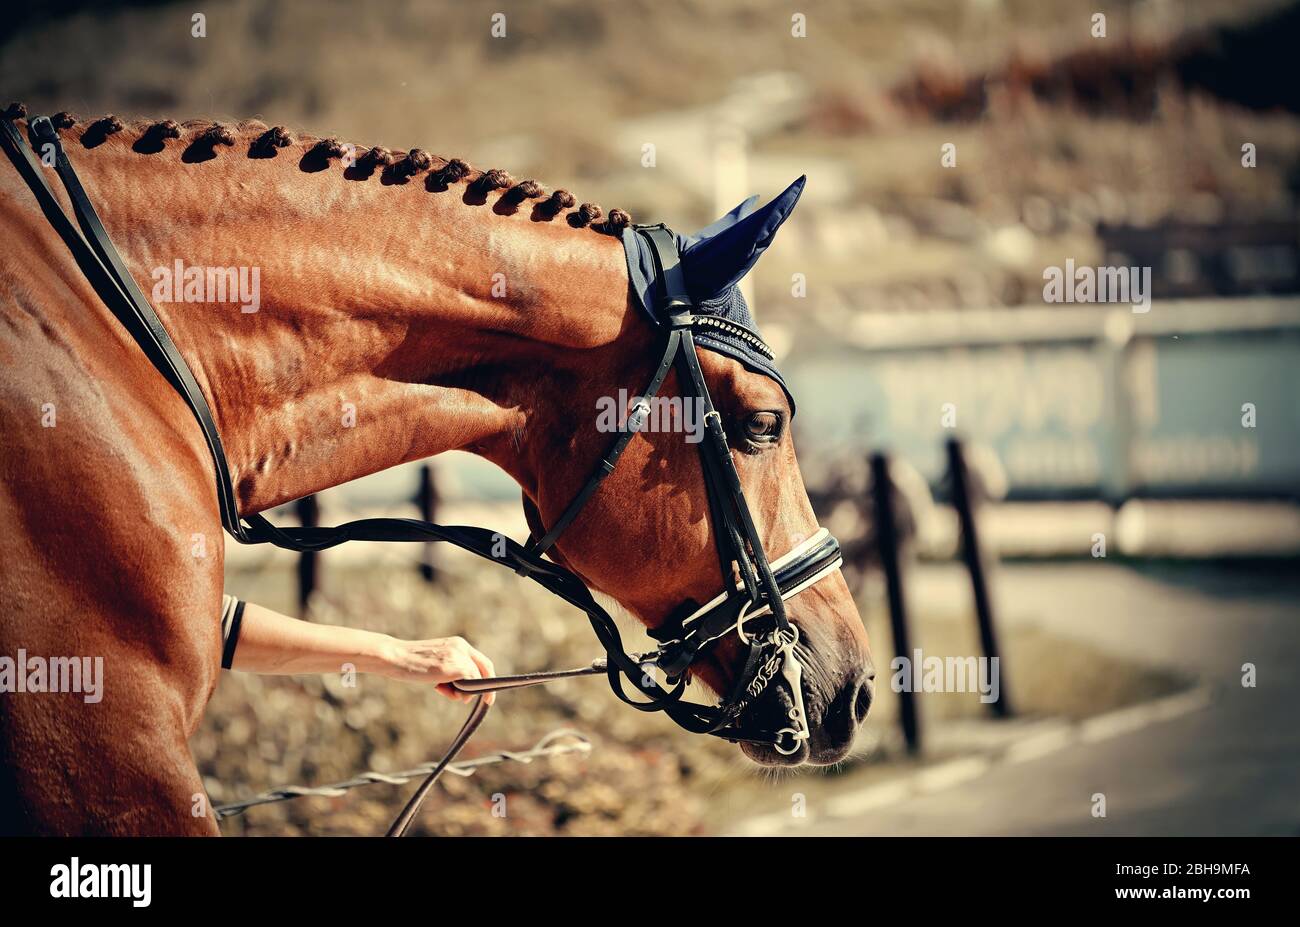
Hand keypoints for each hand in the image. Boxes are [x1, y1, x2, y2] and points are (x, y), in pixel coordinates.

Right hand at [377, 636, 496, 704]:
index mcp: (457, 644)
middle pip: (486, 668)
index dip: (485, 676)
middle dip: (488, 688)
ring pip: (476, 679)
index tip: (486, 692)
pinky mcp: (455, 666)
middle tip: (487, 702)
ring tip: (440, 690)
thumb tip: (466, 692)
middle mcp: (461, 647)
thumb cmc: (410, 663)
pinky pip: (470, 684)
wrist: (394, 656)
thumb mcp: (436, 663)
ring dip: (462, 692)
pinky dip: (461, 693)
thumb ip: (452, 670)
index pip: (480, 660)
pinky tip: (440, 690)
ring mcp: (458, 655)